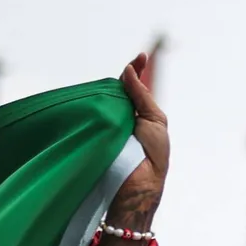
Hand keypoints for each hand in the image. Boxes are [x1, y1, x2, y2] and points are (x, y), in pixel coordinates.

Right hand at [103, 52, 168, 239]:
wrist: (137, 189)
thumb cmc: (152, 159)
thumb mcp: (155, 122)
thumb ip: (142, 96)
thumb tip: (127, 70)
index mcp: (138, 116)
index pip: (133, 88)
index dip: (135, 72)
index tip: (140, 56)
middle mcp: (121, 119)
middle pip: (115, 91)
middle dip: (121, 79)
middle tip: (130, 65)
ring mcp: (105, 126)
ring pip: (101, 100)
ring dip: (106, 90)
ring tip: (116, 83)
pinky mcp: (91, 134)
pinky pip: (89, 114)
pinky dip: (92, 104)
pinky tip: (96, 95)